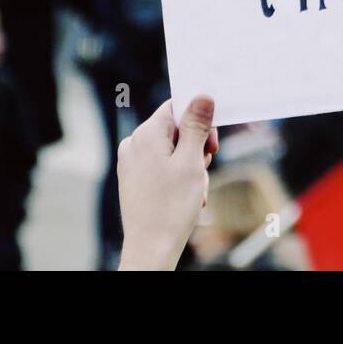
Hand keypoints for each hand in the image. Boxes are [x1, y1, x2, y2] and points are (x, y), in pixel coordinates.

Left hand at [117, 97, 219, 270]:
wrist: (151, 247)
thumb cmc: (171, 207)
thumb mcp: (192, 161)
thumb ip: (197, 126)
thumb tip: (202, 96)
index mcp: (146, 133)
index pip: (177, 107)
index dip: (199, 121)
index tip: (211, 144)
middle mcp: (134, 143)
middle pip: (175, 129)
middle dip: (196, 148)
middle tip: (204, 169)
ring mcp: (131, 161)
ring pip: (171, 149)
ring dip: (190, 165)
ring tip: (195, 189)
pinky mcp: (134, 177)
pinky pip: (161, 164)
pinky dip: (177, 175)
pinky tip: (185, 195)